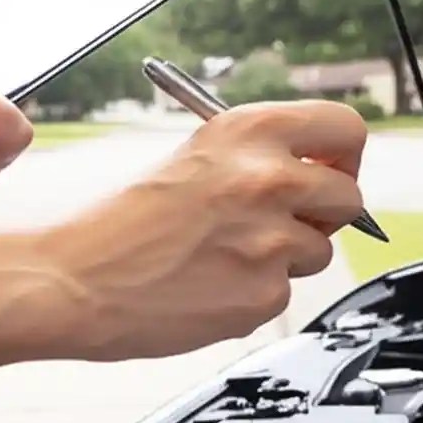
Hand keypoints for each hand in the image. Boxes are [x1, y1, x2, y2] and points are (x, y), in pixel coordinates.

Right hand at [36, 100, 367, 361]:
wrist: (73, 280)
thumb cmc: (119, 223)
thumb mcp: (195, 157)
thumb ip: (259, 159)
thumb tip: (315, 173)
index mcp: (249, 132)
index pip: (347, 128)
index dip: (344, 155)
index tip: (332, 169)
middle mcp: (268, 179)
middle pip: (349, 196)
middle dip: (324, 213)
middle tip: (285, 221)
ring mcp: (271, 240)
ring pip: (319, 251)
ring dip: (286, 256)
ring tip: (226, 255)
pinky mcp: (264, 294)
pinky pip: (285, 292)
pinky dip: (256, 292)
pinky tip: (212, 284)